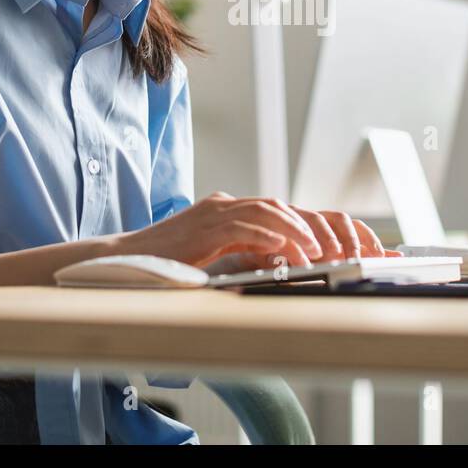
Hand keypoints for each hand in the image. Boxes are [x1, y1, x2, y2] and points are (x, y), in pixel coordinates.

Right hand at [116, 191, 398, 269]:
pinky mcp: (204, 226)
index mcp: (233, 209)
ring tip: (319, 251)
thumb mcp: (218, 257)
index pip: (283, 211)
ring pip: (268, 210)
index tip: (341, 245)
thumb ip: (248, 252)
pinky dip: (270, 238)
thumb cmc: (170, 263)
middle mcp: (227, 203)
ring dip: (298, 231)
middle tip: (341, 248)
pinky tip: (287, 253)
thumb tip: (284, 261)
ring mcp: (215, 211)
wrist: (126, 261)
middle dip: (317, 226)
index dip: (316, 226)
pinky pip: (245, 226)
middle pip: (282, 205)